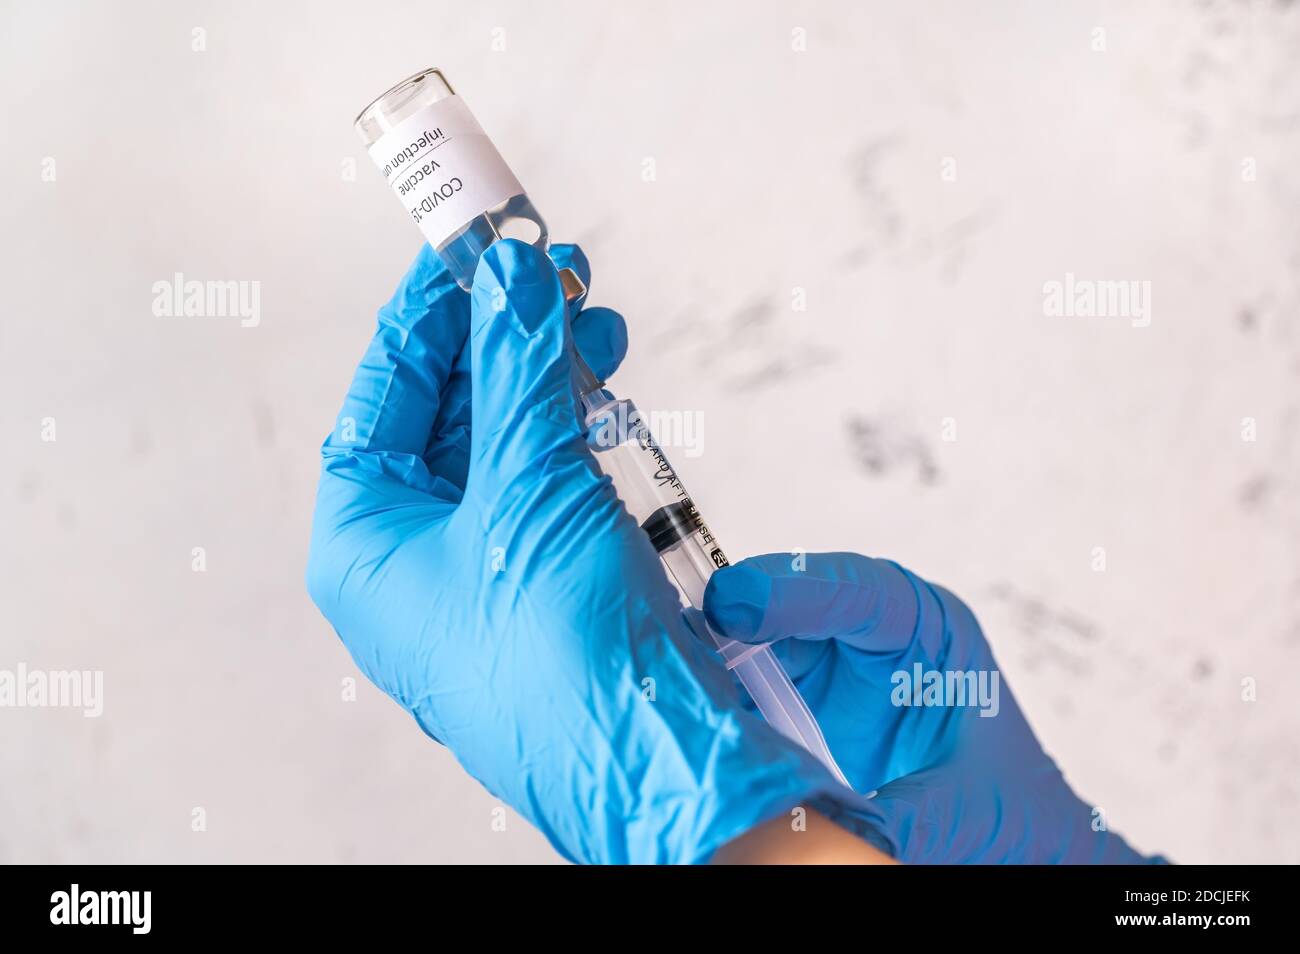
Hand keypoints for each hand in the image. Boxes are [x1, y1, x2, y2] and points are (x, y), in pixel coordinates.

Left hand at [307, 240, 846, 863]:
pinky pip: (547, 492)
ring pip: (504, 449)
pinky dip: (575, 437)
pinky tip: (607, 397)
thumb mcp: (527, 489)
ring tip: (599, 325)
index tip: (472, 248)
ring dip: (548, 381)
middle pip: (445, 415)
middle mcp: (412, 561)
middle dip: (504, 340)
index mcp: (363, 542)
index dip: (429, 313)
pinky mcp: (548, 590)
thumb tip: (508, 274)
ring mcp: (481, 578)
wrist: (651, 765)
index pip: (383, 394)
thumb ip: (517, 370)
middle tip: (554, 277)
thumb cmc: (560, 655)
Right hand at [704, 552, 1165, 862]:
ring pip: (753, 653)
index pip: (857, 592)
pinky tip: (689, 714)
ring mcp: (823, 675)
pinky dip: (717, 707)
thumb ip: (894, 823)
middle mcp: (866, 642)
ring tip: (673, 673)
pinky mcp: (793, 713)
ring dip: (716, 664)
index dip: (794, 588)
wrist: (1016, 847)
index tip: (737, 600)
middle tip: (680, 634)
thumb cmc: (1015, 810)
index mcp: (925, 633)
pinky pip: (745, 699)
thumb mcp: (963, 811)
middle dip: (735, 621)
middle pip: (787, 613)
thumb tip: (815, 835)